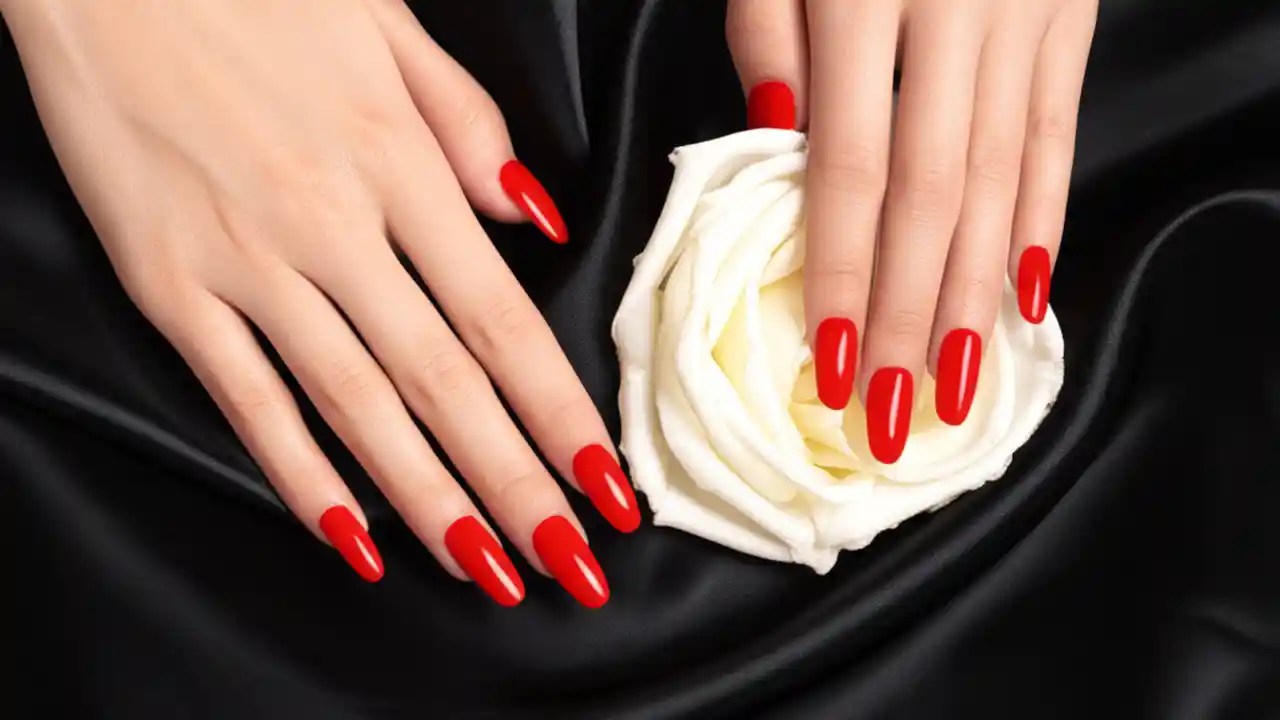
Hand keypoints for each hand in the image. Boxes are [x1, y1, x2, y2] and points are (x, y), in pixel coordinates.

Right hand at [2, 0, 636, 606]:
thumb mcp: (385, 23)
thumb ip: (466, 124)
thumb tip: (536, 215)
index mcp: (397, 162)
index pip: (502, 319)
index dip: (560, 413)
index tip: (607, 485)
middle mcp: (333, 225)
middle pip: (444, 382)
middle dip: (516, 484)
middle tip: (570, 564)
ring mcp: (247, 262)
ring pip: (358, 406)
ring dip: (428, 500)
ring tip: (485, 569)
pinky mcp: (170, 285)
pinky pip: (246, 398)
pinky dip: (298, 474)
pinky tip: (350, 536)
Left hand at [727, 0, 1096, 461]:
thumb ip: (769, 35)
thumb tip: (780, 145)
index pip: (853, 168)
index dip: (841, 273)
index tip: (830, 366)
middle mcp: (963, 10)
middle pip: (935, 195)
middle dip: (910, 313)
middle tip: (894, 417)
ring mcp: (1030, 13)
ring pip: (1004, 179)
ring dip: (976, 294)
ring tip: (959, 387)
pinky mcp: (1071, 14)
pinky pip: (1058, 132)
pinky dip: (1044, 218)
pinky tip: (1028, 295)